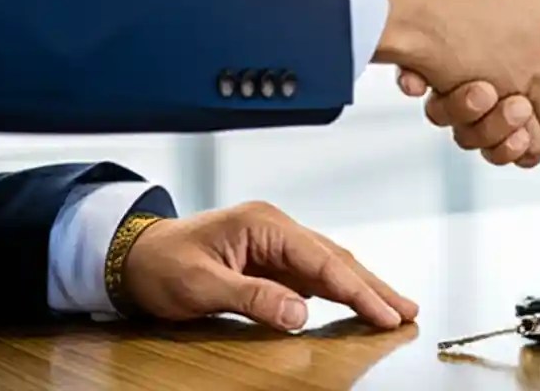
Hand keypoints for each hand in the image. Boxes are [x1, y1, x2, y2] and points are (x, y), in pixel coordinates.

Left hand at [123, 201, 417, 330]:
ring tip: (396, 308)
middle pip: (336, 258)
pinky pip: (314, 276)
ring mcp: (275, 244)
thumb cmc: (160, 265)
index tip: (385, 313)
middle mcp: (277, 229)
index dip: (357, 288)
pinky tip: (360, 303)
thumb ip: (253, 298)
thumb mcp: (201, 286)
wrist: (131, 256)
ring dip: (363, 288)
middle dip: (374, 286)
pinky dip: (340, 291)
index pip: (322, 259)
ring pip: (330, 266)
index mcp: (264, 225)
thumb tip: (301, 314)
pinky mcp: (271, 261)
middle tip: (408, 310)